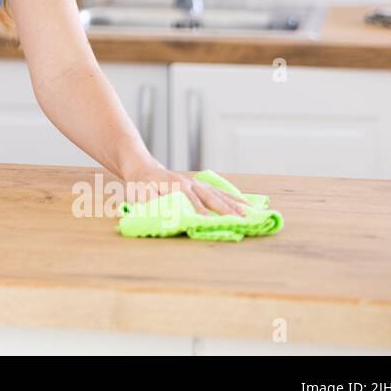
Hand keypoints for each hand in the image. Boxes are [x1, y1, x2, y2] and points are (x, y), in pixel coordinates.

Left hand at [121, 163, 249, 216]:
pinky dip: (234, 198)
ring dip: (234, 205)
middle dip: (225, 210)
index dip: (200, 212)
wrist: (142, 168)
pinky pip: (220, 192)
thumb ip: (151, 203)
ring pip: (218, 195)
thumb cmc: (141, 186)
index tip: (209, 223)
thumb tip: (164, 212)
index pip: (190, 201)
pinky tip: (247, 205)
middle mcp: (189, 184)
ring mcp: (197, 184)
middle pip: (209, 197)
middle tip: (239, 221)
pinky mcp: (201, 186)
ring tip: (250, 215)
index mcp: (174, 186)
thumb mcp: (140, 194)